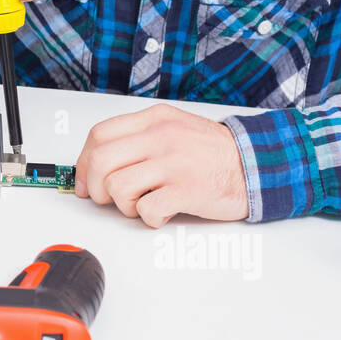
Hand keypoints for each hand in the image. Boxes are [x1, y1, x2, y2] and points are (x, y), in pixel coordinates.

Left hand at [73, 104, 248, 227]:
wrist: (257, 163)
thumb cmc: (213, 152)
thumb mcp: (174, 128)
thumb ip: (139, 139)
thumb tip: (98, 162)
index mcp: (155, 120)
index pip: (99, 135)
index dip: (83, 162)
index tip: (84, 180)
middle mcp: (161, 138)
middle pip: (100, 161)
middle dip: (95, 186)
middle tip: (106, 198)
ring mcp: (174, 164)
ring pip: (118, 187)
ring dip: (123, 205)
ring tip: (140, 204)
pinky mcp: (186, 190)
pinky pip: (147, 210)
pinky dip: (148, 219)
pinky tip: (162, 213)